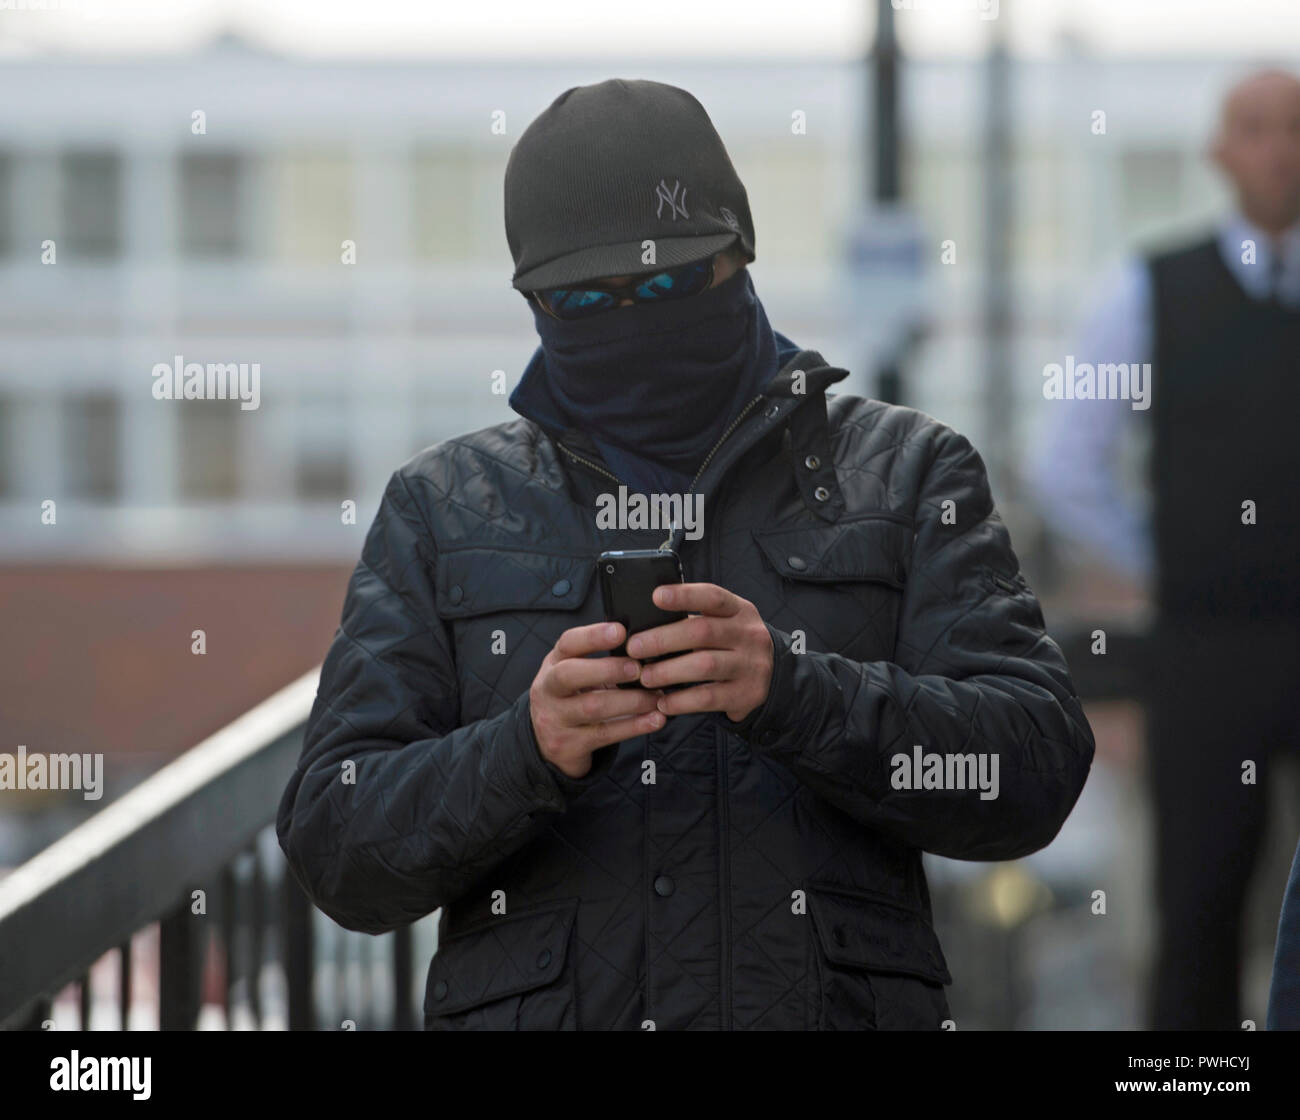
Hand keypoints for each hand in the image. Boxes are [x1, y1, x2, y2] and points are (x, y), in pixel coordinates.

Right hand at [529, 621, 665, 778]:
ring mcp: (555, 719)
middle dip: (607, 669)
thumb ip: (601, 661)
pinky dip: (634, 726)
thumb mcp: (576, 675)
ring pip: (592, 707)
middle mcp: (547, 690)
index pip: (567, 643)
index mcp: (553, 664)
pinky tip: (655, 719)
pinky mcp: (568, 746)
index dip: (593, 635)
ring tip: (656, 697)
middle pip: (569, 674)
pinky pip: (605, 734)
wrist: (545, 744)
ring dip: (631, 701)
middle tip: (638, 668)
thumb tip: (646, 649)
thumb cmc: (572, 699)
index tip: (621, 631)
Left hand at [627, 583, 773, 722]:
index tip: (656, 596)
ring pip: (705, 665)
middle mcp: (749, 635)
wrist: (774, 675)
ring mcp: (751, 665)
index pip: (713, 596)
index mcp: (739, 610)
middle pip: (703, 632)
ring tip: (644, 677)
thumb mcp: (724, 623)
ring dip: (669, 671)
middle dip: (663, 639)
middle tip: (634, 647)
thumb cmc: (732, 644)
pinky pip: (709, 698)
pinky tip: (662, 703)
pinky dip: (681, 701)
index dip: (684, 595)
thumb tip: (645, 624)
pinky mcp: (746, 694)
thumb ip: (694, 620)